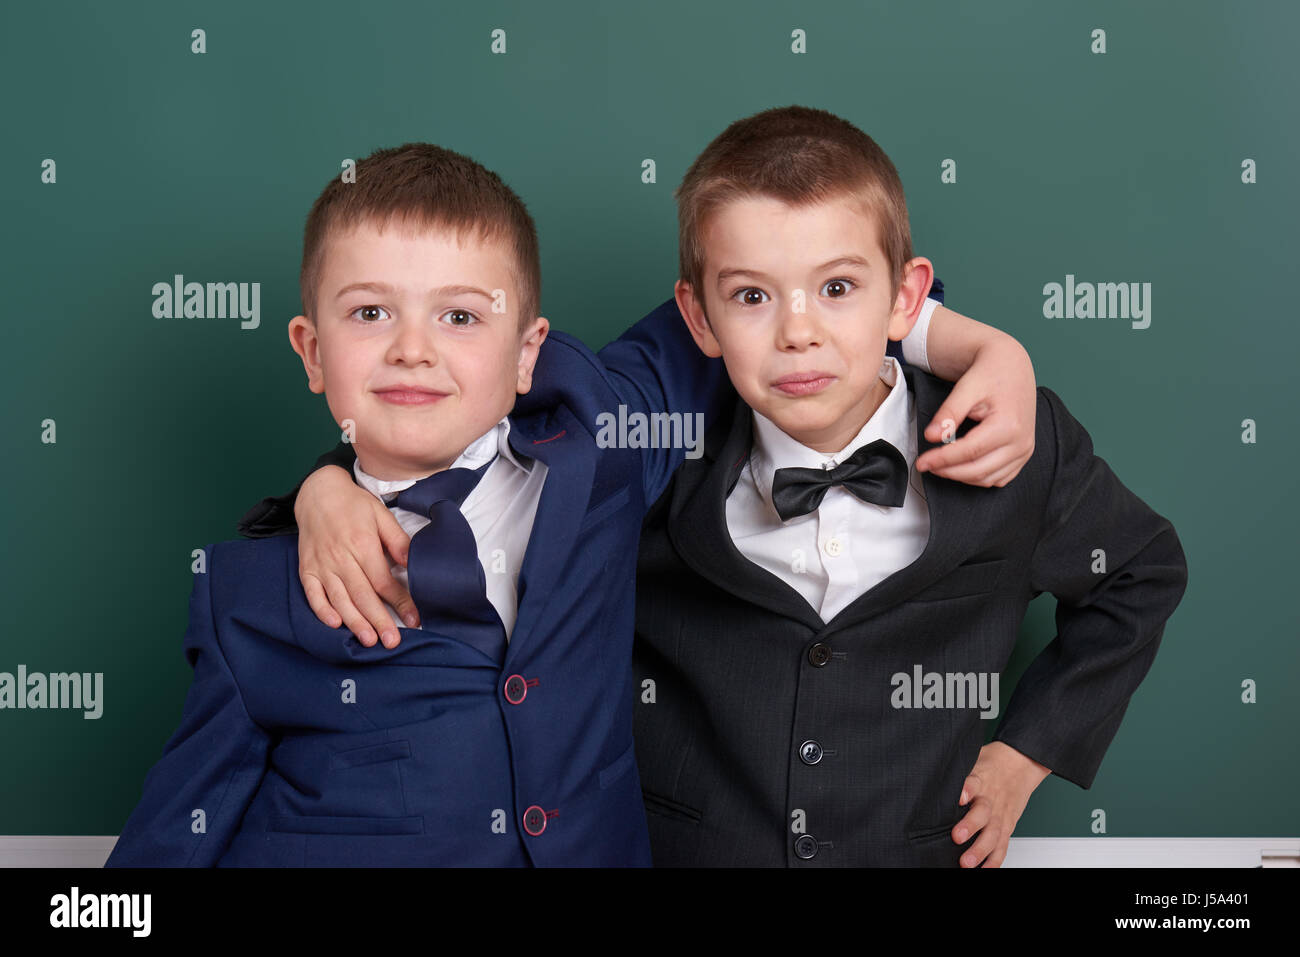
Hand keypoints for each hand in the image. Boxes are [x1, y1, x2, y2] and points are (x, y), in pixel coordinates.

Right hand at [294, 465, 417, 647]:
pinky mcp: (307, 569)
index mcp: (362, 544)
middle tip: (392, 642)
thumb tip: (411, 563)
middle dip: (379, 621)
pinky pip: (313, 594)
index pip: (383, 581)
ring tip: (369, 641)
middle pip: (362, 595)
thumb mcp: (381, 515)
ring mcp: (321, 565)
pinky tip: (335, 624)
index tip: (414, 619)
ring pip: (340, 599)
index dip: (400, 602)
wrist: (318, 494)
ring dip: (355, 622)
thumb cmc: (354, 505)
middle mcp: (340, 557)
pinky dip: (322, 610)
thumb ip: (397, 540)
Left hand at [915, 337, 1035, 486]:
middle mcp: (1021, 442)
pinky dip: (979, 477)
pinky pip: (1000, 477)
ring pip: (988, 479)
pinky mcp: (1024, 453)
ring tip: (940, 465)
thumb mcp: (967, 387)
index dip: (942, 459)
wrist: (1013, 365)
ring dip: (962, 476)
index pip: (969, 452)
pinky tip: (961, 467)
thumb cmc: (992, 372)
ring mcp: (1024, 450)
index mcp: (1008, 425)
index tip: (921, 462)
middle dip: (948, 471)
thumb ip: (949, 413)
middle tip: (926, 465)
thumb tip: (931, 436)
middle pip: (978, 470)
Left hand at [952, 741, 1050, 867]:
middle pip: (983, 813)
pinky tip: (984, 869)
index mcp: (981, 780)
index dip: (966, 789)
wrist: (1022, 762)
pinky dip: (994, 860)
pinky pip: (1002, 845)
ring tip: (966, 863)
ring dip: (980, 850)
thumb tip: (929, 773)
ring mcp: (1001, 815)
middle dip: (970, 827)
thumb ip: (957, 772)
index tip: (959, 797)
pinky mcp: (1008, 826)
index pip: (973, 782)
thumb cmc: (992, 763)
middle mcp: (991, 799)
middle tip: (956, 836)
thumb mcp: (973, 759)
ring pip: (993, 834)